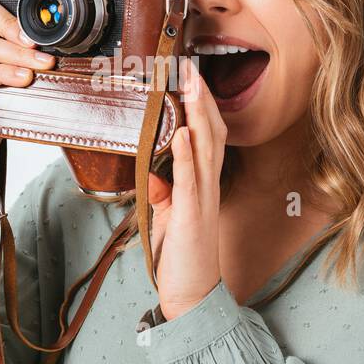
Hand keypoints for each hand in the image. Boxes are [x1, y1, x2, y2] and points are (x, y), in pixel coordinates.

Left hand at [145, 58, 225, 319]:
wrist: (191, 296)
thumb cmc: (181, 257)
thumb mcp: (170, 218)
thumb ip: (164, 193)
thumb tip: (151, 174)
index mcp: (203, 184)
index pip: (208, 136)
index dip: (203, 106)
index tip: (191, 77)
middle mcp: (209, 186)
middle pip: (212, 132)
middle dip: (203, 98)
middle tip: (192, 67)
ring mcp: (204, 199)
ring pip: (207, 147)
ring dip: (200, 114)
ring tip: (191, 84)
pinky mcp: (193, 215)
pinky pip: (191, 180)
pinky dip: (189, 155)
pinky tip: (186, 133)